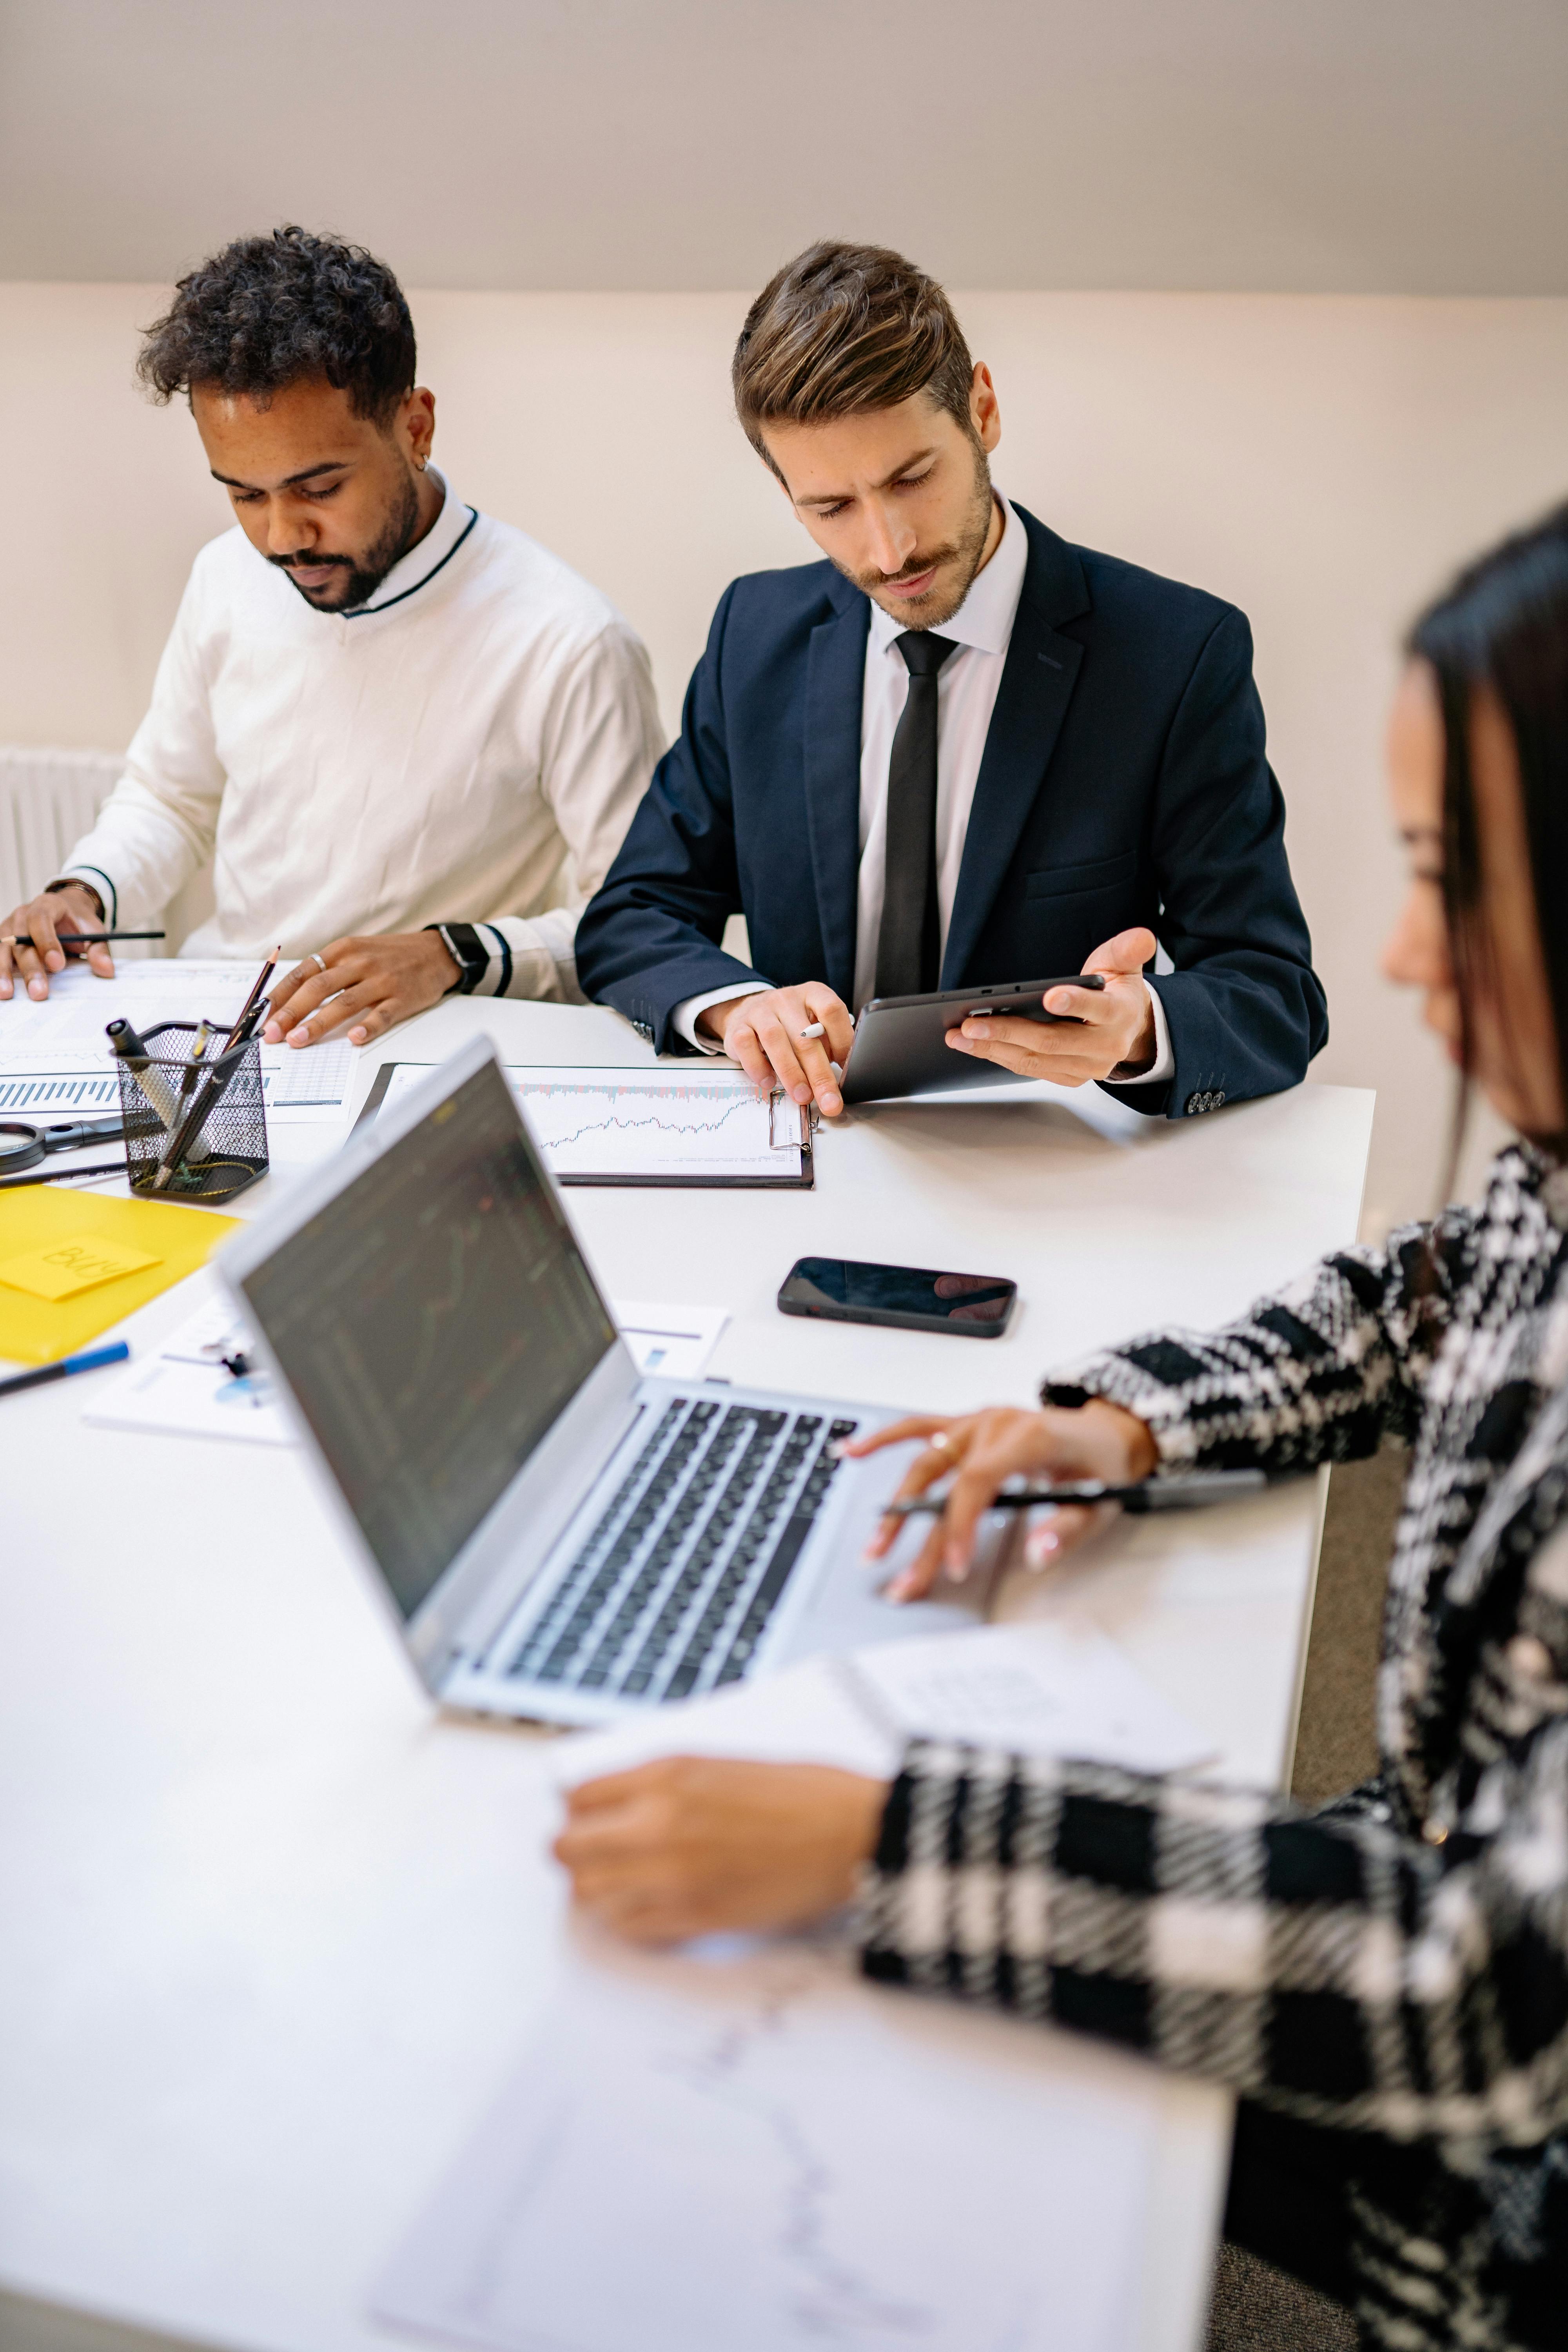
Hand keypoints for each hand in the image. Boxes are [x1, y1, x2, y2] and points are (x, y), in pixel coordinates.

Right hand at [0, 882, 111, 1001]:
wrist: (65, 910)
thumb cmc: (77, 922)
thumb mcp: (93, 931)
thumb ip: (99, 950)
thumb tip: (107, 970)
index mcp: (47, 905)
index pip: (41, 920)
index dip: (47, 942)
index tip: (57, 965)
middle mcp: (23, 914)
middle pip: (21, 940)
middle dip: (31, 968)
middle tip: (39, 992)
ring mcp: (9, 927)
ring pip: (4, 948)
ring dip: (4, 972)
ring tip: (7, 994)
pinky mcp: (3, 941)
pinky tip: (0, 988)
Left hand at [262, 930, 459, 1048]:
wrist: (437, 952)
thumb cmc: (390, 956)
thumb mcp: (356, 952)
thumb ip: (328, 971)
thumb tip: (291, 1000)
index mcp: (343, 951)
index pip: (303, 973)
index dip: (280, 997)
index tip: (262, 1017)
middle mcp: (359, 963)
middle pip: (318, 988)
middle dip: (291, 1013)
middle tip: (274, 1034)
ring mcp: (382, 981)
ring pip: (345, 1002)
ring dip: (318, 1023)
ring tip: (299, 1041)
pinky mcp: (402, 998)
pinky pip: (382, 1014)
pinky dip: (367, 1027)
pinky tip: (354, 1039)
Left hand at [555, 1756, 887, 1945]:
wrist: (851, 1832)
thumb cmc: (802, 1793)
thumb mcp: (718, 1761)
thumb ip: (662, 1781)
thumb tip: (619, 1801)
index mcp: (666, 1775)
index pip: (578, 1797)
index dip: (579, 1811)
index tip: (590, 1819)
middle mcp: (658, 1822)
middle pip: (567, 1849)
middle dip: (575, 1853)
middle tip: (595, 1856)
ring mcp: (673, 1874)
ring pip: (588, 1895)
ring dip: (597, 1891)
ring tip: (621, 1885)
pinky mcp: (695, 1917)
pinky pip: (629, 1929)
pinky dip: (629, 1922)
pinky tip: (650, 1907)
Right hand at [697, 984, 853, 1117]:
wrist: (748, 1012)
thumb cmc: (789, 1025)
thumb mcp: (814, 1025)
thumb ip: (829, 1044)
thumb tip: (844, 1077)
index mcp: (812, 994)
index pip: (831, 1011)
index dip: (842, 1040)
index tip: (847, 1068)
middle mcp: (786, 999)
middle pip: (805, 1036)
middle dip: (820, 1074)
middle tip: (829, 1101)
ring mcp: (760, 1011)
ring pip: (775, 1040)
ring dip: (791, 1073)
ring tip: (803, 1096)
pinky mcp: (738, 1027)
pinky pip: (747, 1046)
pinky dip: (758, 1068)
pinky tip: (769, 1083)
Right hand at [844, 1398, 1157, 1601]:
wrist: (1107, 1430)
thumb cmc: (1101, 1464)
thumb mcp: (1101, 1501)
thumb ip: (1067, 1529)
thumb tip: (1038, 1554)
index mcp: (1027, 1438)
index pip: (979, 1483)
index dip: (962, 1526)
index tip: (956, 1568)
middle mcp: (995, 1425)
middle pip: (943, 1482)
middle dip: (921, 1538)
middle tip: (905, 1582)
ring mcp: (977, 1422)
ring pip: (924, 1461)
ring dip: (897, 1505)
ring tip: (875, 1546)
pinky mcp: (967, 1425)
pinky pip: (918, 1426)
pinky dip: (884, 1439)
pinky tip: (851, 1451)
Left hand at [946, 927, 1158, 1086]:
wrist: (1131, 1028)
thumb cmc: (1117, 989)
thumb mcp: (1125, 964)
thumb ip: (1129, 949)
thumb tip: (1142, 935)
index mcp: (1120, 1014)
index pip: (1098, 1009)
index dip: (1075, 1002)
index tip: (1049, 996)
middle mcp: (1105, 1047)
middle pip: (1053, 1042)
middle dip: (1009, 1032)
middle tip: (971, 1024)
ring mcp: (1087, 1068)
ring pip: (1036, 1061)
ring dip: (994, 1049)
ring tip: (959, 1036)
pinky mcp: (1070, 1077)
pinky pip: (1032, 1070)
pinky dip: (1001, 1058)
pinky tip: (974, 1045)